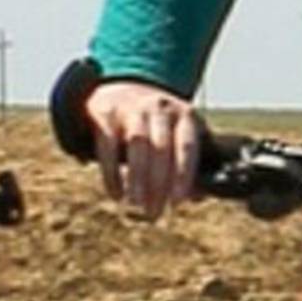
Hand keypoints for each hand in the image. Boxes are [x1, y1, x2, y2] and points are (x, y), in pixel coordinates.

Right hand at [86, 76, 204, 220]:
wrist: (121, 88)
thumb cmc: (158, 125)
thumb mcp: (178, 135)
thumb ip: (189, 164)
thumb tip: (196, 197)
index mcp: (185, 115)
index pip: (187, 146)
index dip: (183, 175)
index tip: (177, 202)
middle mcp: (160, 108)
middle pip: (161, 147)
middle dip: (158, 184)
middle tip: (154, 213)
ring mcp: (132, 107)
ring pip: (137, 144)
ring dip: (137, 179)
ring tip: (135, 206)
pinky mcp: (105, 112)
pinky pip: (108, 145)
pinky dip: (112, 173)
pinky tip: (116, 194)